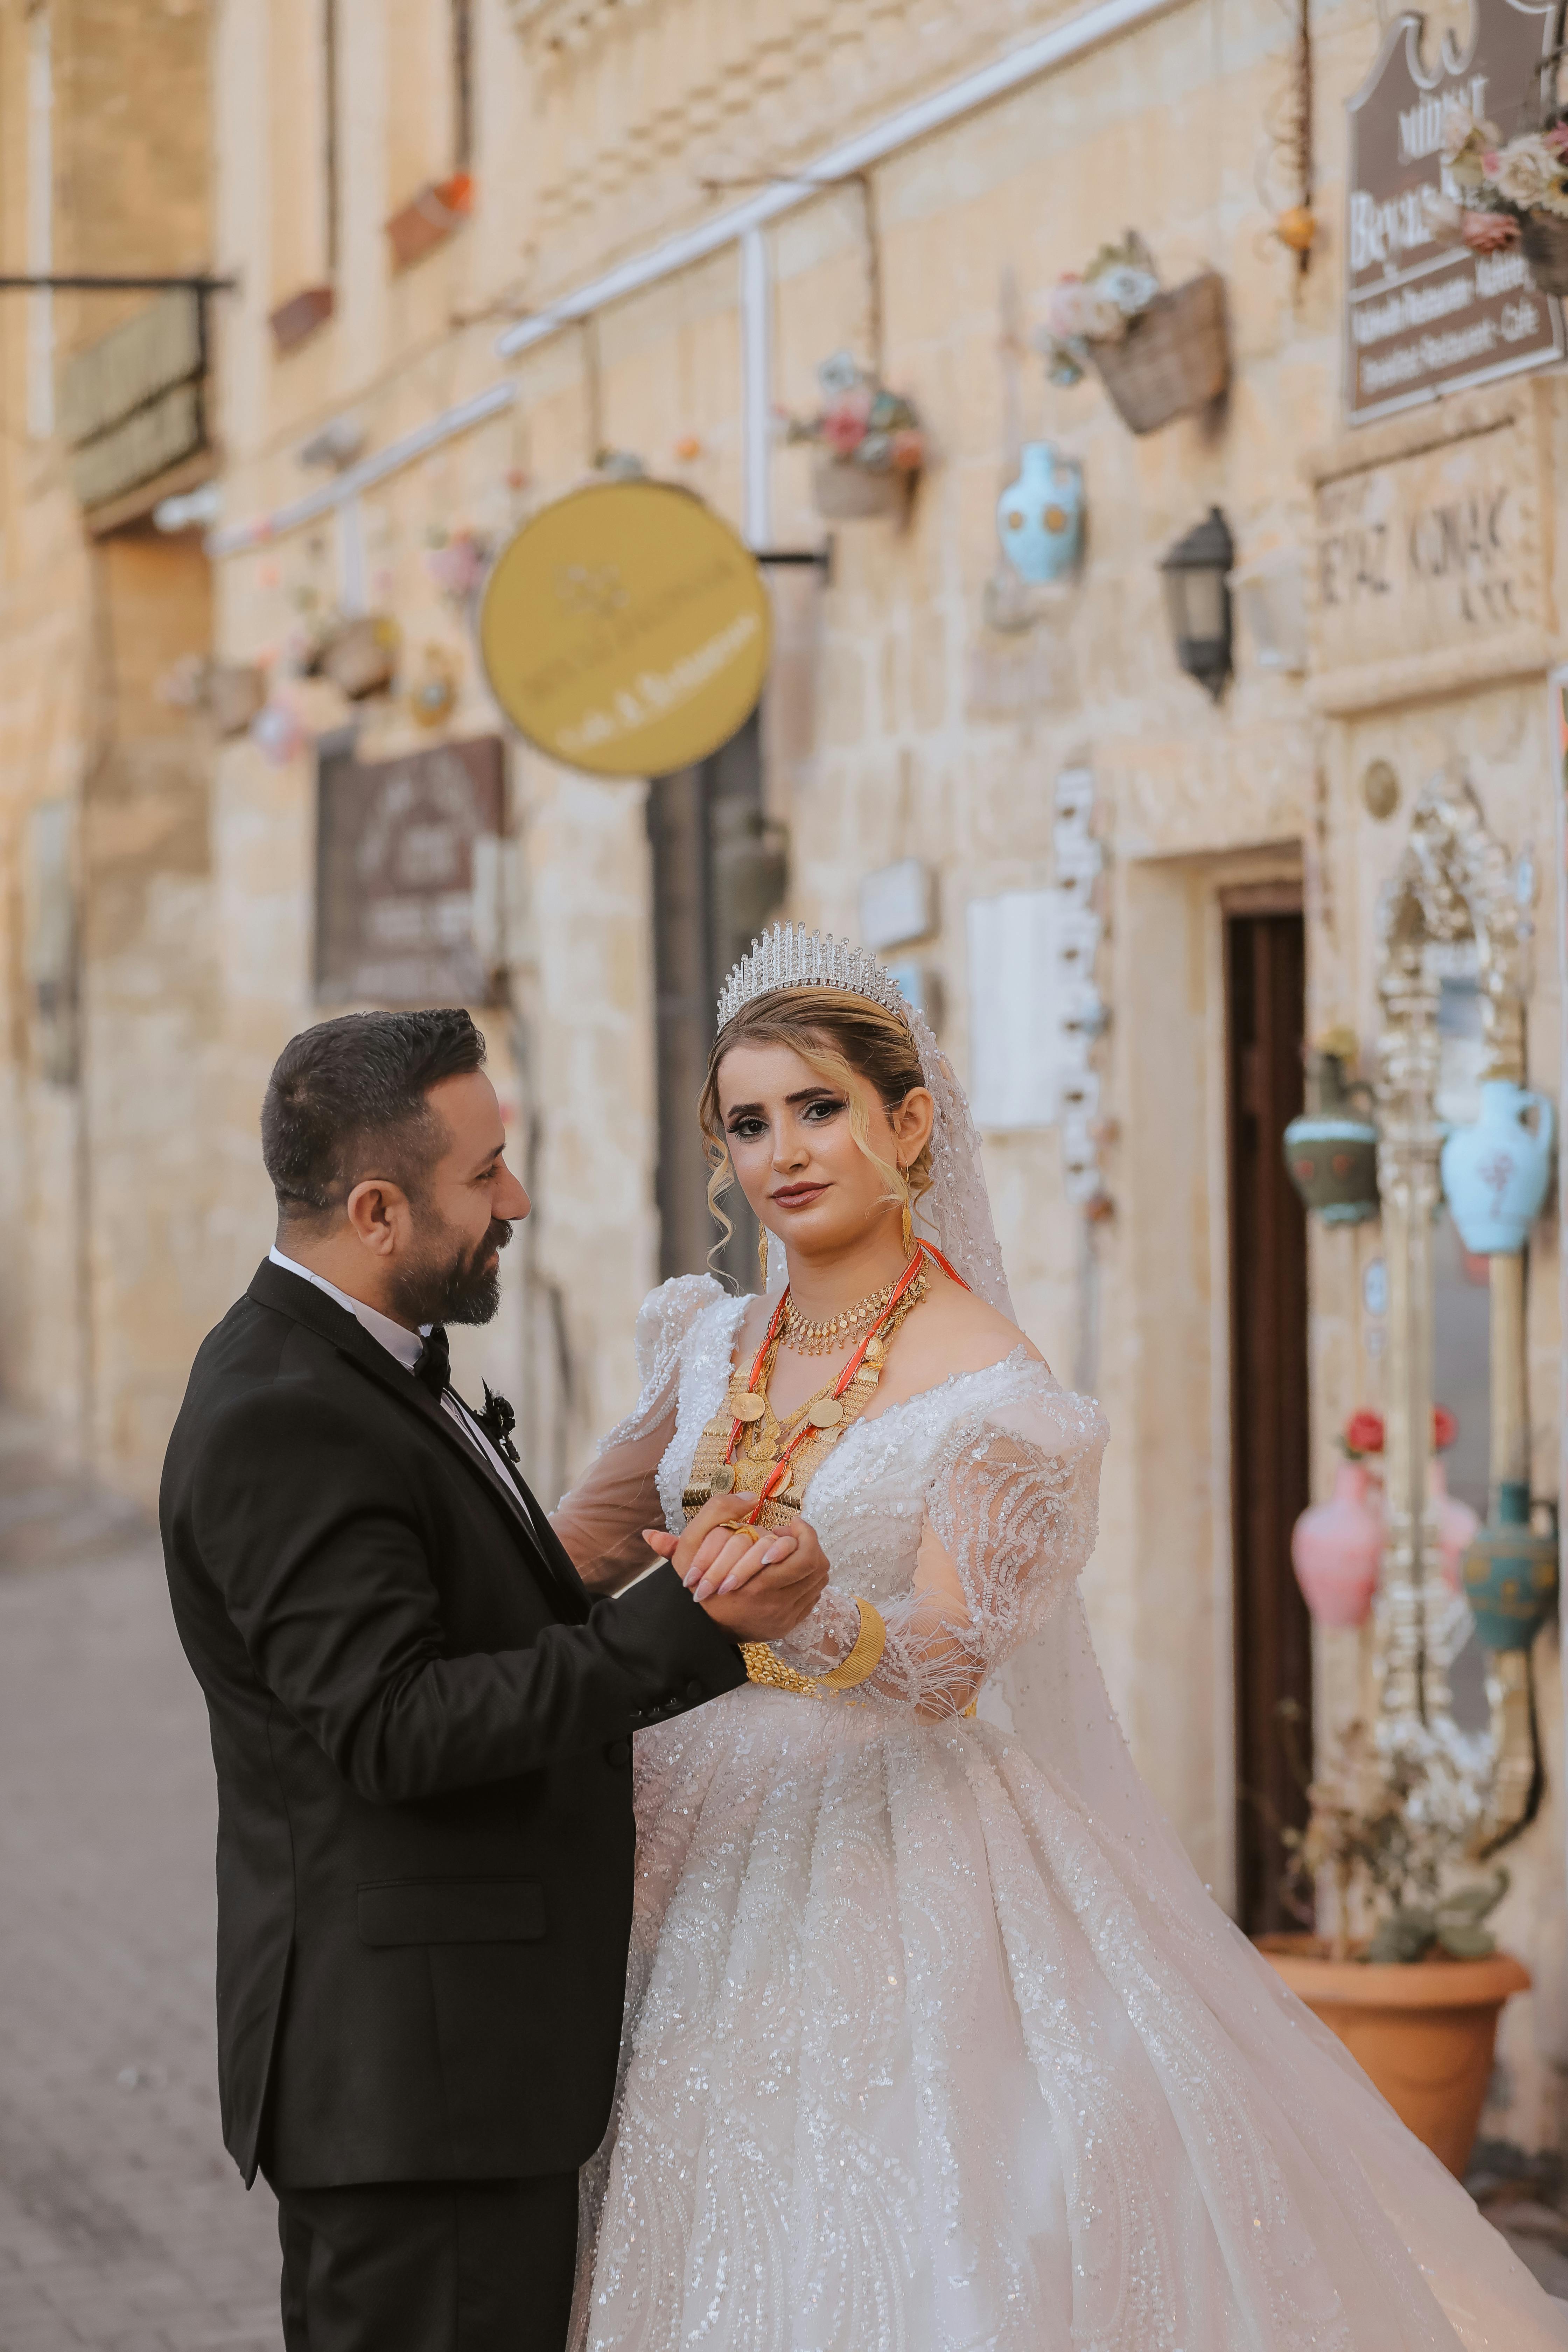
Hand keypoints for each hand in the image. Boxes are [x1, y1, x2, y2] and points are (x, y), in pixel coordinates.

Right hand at [641, 1498, 828, 1644]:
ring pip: (818, 1582)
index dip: (804, 1534)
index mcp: (757, 1587)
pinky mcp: (786, 1626)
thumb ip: (718, 1512)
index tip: (790, 1523)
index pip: (805, 1557)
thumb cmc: (694, 1582)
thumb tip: (750, 1496)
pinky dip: (806, 1580)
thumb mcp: (692, 1542)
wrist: (694, 1624)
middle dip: (810, 1544)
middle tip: (794, 1534)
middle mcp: (776, 1606)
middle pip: (817, 1569)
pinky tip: (790, 1570)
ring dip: (809, 1561)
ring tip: (791, 1550)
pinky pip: (811, 1599)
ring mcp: (783, 1618)